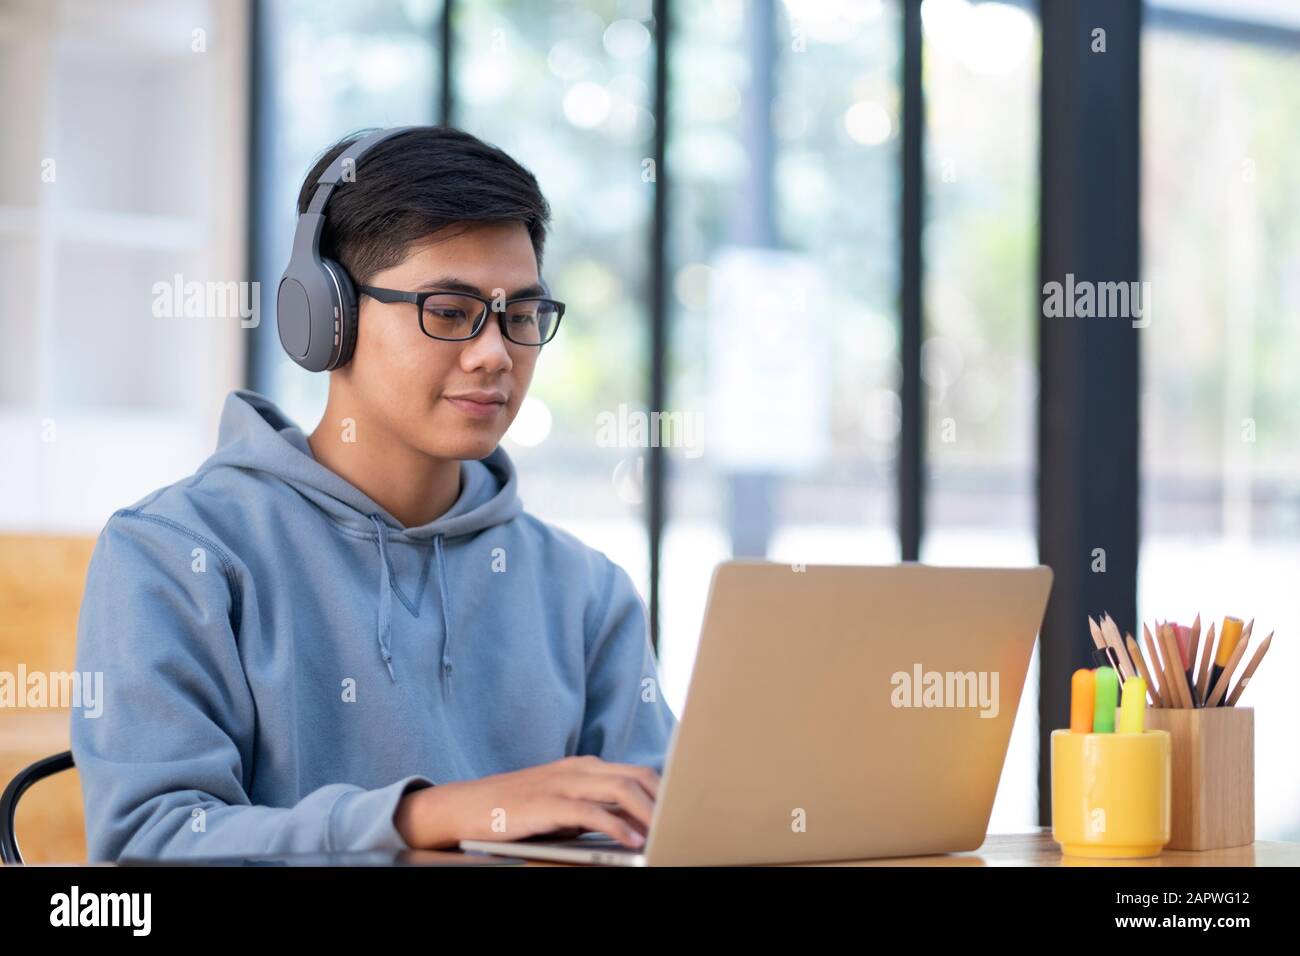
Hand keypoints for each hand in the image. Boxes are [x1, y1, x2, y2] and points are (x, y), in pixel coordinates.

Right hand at [395, 755, 658, 849]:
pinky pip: (591, 812)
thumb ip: (597, 808)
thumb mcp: (563, 805)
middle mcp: (579, 768)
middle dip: (663, 802)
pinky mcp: (547, 803)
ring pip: (621, 790)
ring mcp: (563, 783)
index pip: (638, 773)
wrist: (469, 806)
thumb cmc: (518, 810)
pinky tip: (629, 842)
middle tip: (679, 825)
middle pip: (638, 777)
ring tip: (662, 834)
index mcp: (586, 766)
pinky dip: (616, 826)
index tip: (681, 814)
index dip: (663, 793)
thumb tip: (635, 825)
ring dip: (648, 814)